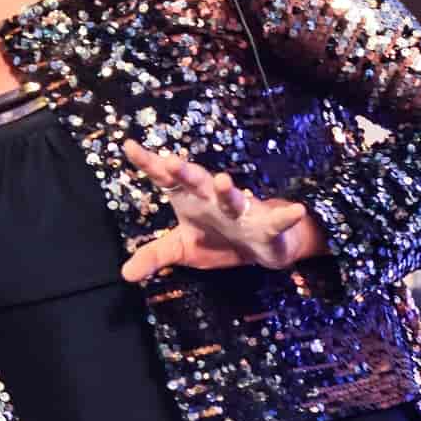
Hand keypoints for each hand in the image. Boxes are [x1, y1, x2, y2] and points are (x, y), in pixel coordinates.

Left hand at [119, 140, 317, 280]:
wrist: (260, 247)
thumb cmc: (217, 238)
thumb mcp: (182, 249)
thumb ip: (154, 256)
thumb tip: (124, 274)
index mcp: (190, 199)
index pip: (165, 179)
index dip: (148, 163)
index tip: (128, 146)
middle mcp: (213, 199)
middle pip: (197, 181)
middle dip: (185, 172)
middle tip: (171, 161)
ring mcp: (242, 210)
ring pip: (233, 197)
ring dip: (227, 190)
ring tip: (222, 181)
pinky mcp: (267, 226)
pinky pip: (277, 221)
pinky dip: (286, 216)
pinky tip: (296, 210)